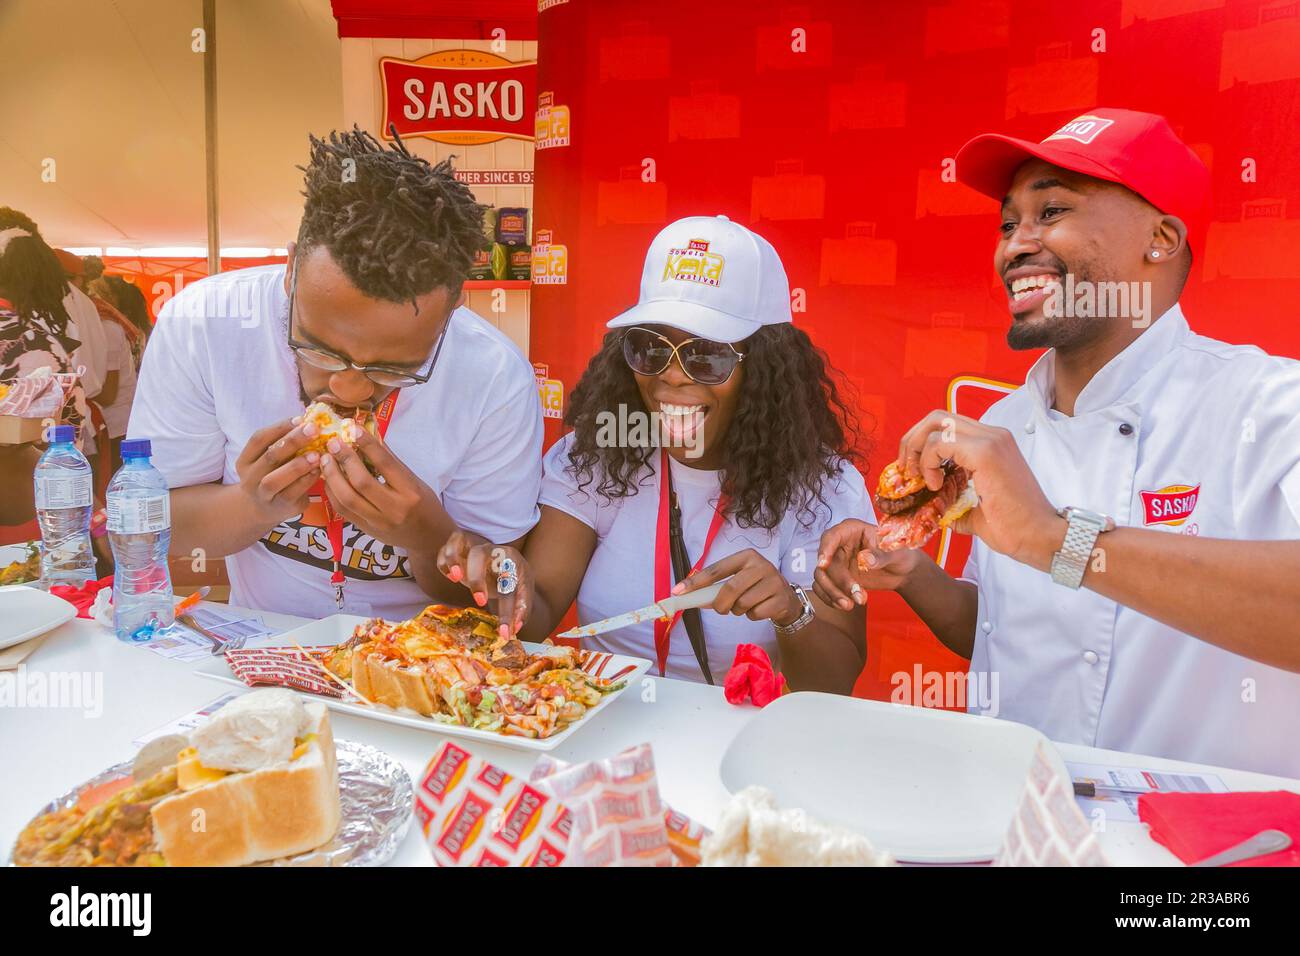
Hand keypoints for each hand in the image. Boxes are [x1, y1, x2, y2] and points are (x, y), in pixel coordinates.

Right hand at [234, 418, 321, 525]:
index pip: (258, 438)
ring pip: (275, 480)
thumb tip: (308, 421)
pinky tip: (319, 470)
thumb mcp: (271, 459)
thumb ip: (283, 443)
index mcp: (245, 460)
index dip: (279, 427)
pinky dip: (306, 480)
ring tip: (316, 454)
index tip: (300, 419)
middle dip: (292, 441)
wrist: (264, 509)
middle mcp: (250, 478)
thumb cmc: (272, 474)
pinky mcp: (280, 507)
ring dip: (297, 465)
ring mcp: (263, 495)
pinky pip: (293, 493)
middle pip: (269, 457)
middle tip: (313, 430)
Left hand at [318, 428, 439, 556]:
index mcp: (410, 492)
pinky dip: (332, 492)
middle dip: (344, 460)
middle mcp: (394, 509)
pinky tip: (329, 479)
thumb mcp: (415, 480)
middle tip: (333, 444)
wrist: (428, 537)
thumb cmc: (424, 504)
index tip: (353, 428)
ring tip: (326, 460)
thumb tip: (370, 436)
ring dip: (332, 477)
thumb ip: (391, 462)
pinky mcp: (366, 530)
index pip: (386, 464)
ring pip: (347, 499)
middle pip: (362, 483)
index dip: (367, 444)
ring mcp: (378, 522)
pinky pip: (342, 510)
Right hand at [436, 531, 531, 635]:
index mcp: (512, 559)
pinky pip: (446, 548)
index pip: (509, 586)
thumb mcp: (523, 591)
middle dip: (476, 579)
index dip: (508, 611)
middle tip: (480, 602)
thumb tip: (514, 629)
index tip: (505, 633)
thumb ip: (521, 608)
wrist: (507, 559)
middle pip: (479, 554)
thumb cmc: (513, 577)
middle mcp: (491, 549)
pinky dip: (445, 561)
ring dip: (453, 560)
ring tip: (456, 579)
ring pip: (458, 542)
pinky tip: (452, 576)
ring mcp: (473, 545)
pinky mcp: (459, 546)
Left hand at [672, 548, 801, 625]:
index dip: (696, 582)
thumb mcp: (738, 579)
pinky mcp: (781, 599)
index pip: (716, 569)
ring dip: (737, 611)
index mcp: (746, 556)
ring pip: (742, 604)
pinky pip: (755, 614)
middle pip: (730, 589)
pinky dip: (751, 616)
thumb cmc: (755, 586)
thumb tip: (688, 596)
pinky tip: (759, 609)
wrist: (786, 598)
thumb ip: (716, 586)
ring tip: (745, 606)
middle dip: (720, 604)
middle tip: (720, 609)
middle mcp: (761, 565)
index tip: (678, 592)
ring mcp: (773, 581)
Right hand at [814, 519, 923, 609]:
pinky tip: (845, 605)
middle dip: (840, 582)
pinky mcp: (836, 577)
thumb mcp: (896, 552)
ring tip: (850, 606)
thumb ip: (881, 555)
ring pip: (822, 577)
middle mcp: (840, 544)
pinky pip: (823, 587)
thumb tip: (865, 559)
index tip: (823, 565)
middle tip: (858, 597)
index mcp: (852, 530)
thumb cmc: (900, 553)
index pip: (832, 536)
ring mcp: (836, 561)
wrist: (902, 571)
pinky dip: (831, 598)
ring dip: (833, 593)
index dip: (825, 549)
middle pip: (827, 562)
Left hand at [897, 411, 1064, 568]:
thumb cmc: (1014, 527)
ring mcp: (991, 440)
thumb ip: (953, 502)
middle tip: (907, 469)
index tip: (914, 472)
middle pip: (937, 417)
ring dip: (917, 450)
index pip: (947, 426)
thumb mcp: (973, 511)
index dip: (922, 444)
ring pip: (936, 423)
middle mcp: (992, 435)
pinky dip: (929, 462)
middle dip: (913, 440)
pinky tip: (934, 485)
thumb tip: (933, 508)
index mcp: (991, 444)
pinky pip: (941, 442)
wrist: (1041, 538)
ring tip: (920, 479)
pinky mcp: (986, 452)